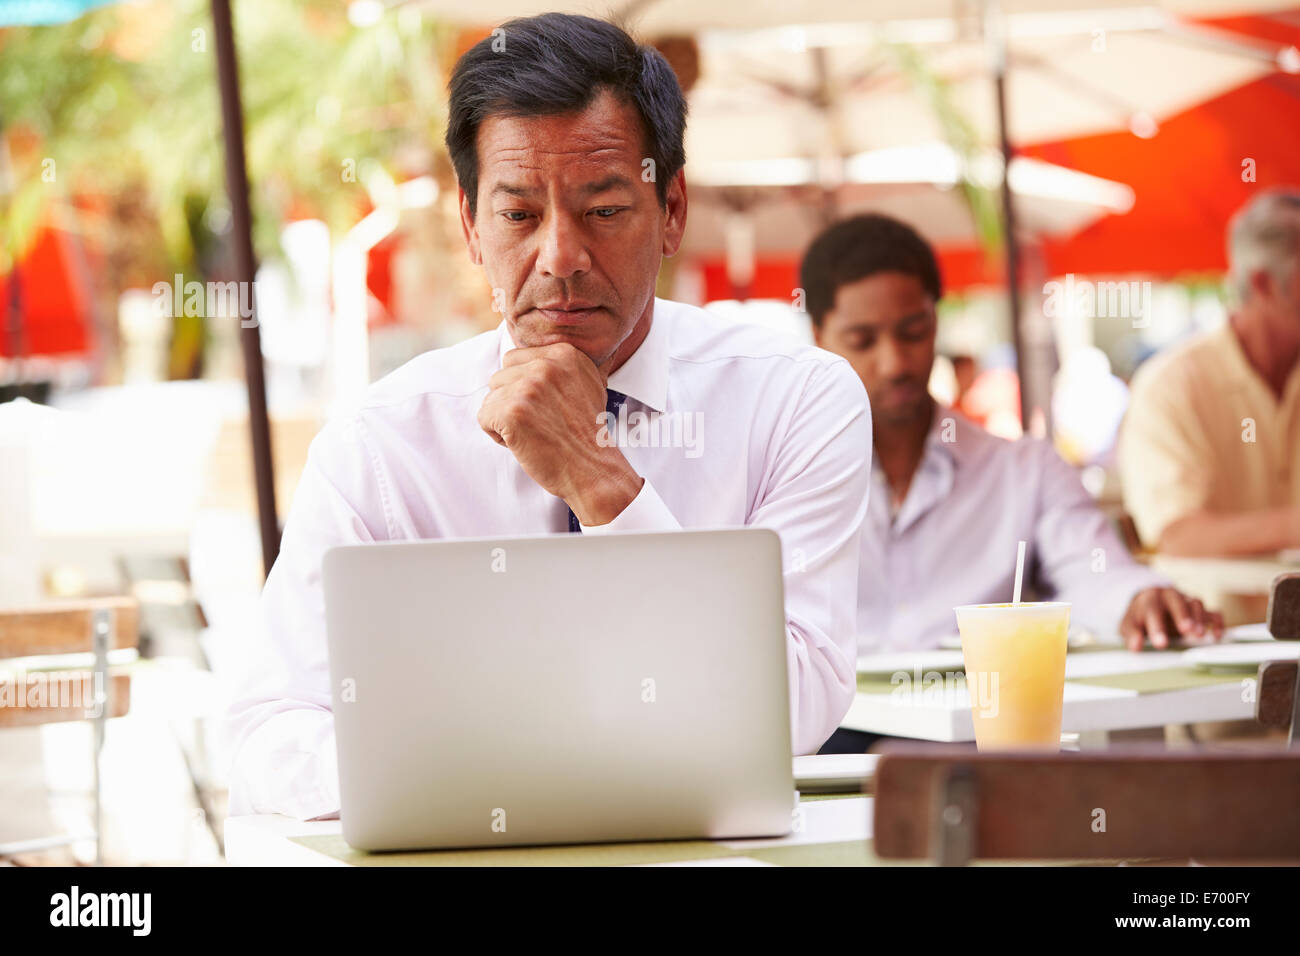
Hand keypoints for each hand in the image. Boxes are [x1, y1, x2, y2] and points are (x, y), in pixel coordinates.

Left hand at [477, 342, 642, 525]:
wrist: (593, 469)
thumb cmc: (587, 434)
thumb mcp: (587, 384)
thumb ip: (559, 366)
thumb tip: (525, 360)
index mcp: (564, 354)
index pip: (514, 359)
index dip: (522, 387)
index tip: (544, 407)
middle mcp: (546, 366)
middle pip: (499, 377)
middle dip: (511, 402)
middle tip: (538, 422)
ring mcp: (528, 388)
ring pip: (491, 398)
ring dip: (504, 419)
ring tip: (533, 433)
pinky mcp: (512, 412)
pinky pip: (484, 417)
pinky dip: (498, 435)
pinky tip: (524, 443)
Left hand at [1119, 587, 1223, 651]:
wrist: (1148, 600)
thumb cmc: (1140, 615)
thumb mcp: (1129, 624)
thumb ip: (1132, 634)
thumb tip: (1135, 646)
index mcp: (1150, 598)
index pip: (1153, 610)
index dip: (1157, 627)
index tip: (1160, 643)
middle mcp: (1170, 596)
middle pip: (1178, 603)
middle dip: (1183, 616)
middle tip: (1186, 631)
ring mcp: (1186, 601)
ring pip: (1196, 604)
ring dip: (1199, 619)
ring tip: (1199, 635)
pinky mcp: (1199, 610)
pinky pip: (1212, 612)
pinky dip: (1217, 622)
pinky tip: (1216, 636)